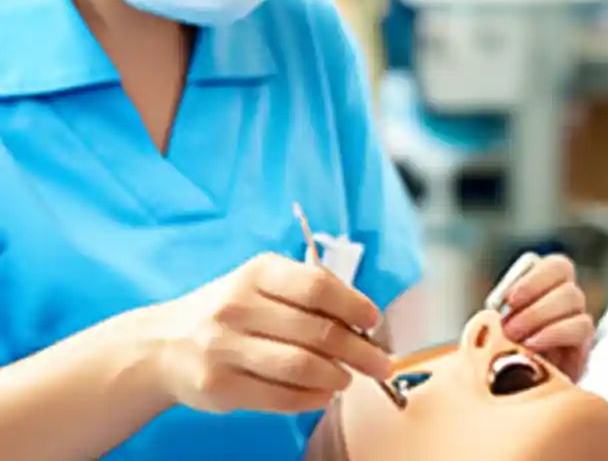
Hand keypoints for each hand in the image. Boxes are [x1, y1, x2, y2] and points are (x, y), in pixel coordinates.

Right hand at [139, 253, 393, 414]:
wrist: (162, 344)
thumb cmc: (229, 311)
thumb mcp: (261, 285)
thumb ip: (307, 294)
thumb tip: (363, 322)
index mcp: (257, 273)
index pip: (317, 286)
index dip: (353, 305)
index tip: (374, 321)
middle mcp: (237, 306)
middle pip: (317, 331)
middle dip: (359, 350)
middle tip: (381, 364)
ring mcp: (224, 347)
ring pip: (300, 366)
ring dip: (336, 376)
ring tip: (347, 379)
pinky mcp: (219, 385)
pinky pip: (279, 396)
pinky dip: (311, 398)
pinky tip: (322, 395)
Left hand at [499, 254, 594, 382]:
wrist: (512, 392)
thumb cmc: (500, 356)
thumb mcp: (492, 331)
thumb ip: (496, 315)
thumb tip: (492, 312)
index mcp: (546, 286)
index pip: (555, 266)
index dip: (532, 277)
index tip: (507, 299)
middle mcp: (566, 299)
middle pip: (564, 278)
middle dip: (532, 299)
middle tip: (507, 324)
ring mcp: (577, 319)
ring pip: (573, 298)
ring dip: (539, 316)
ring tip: (514, 338)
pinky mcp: (583, 345)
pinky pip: (581, 326)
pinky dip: (554, 333)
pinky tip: (532, 347)